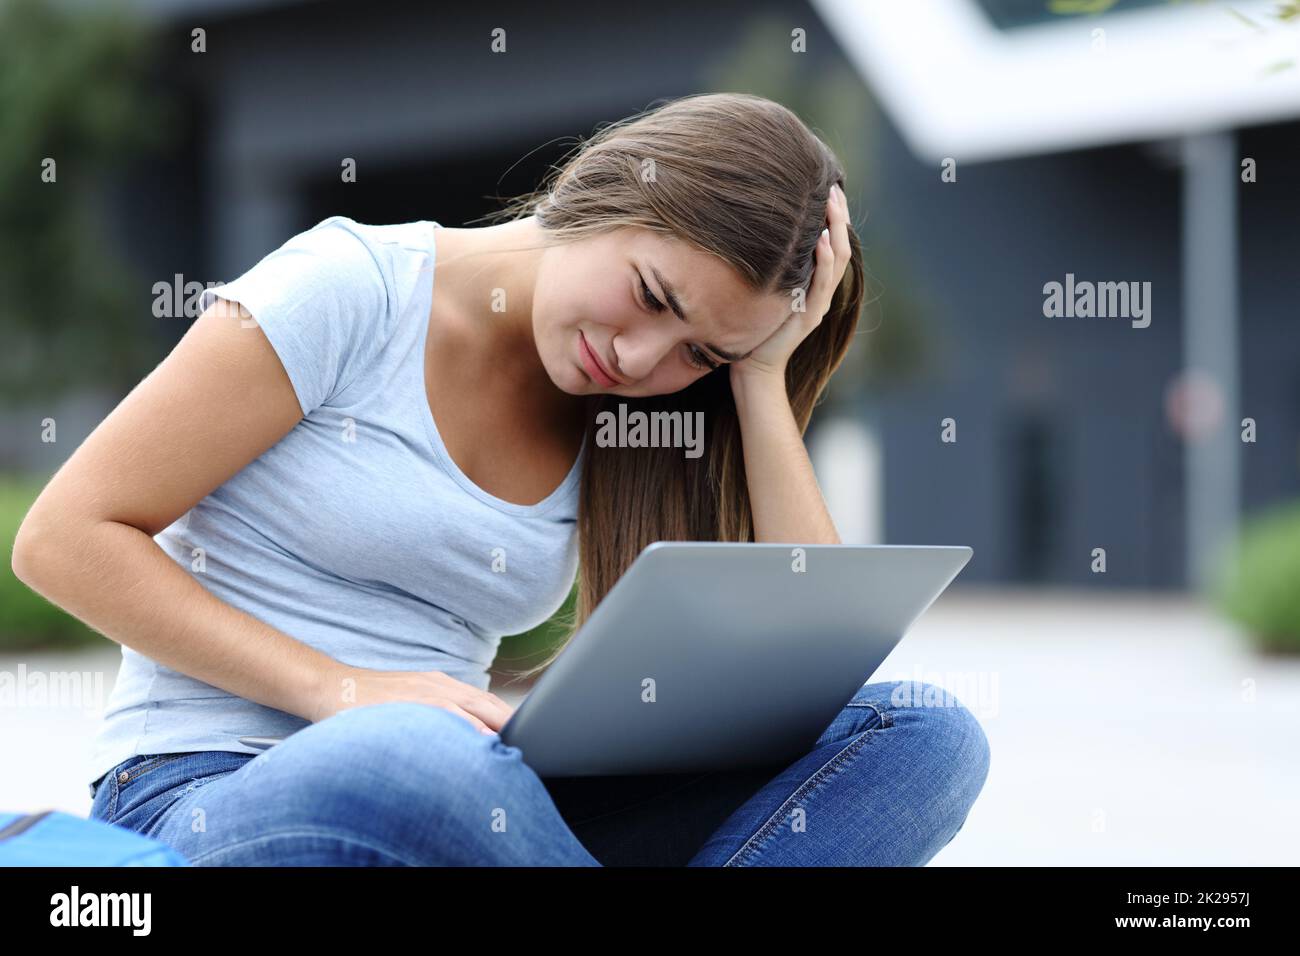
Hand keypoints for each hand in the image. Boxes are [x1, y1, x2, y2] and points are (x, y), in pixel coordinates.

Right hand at [311, 663, 515, 733]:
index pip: (489, 703)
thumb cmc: (374, 700)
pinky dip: (462, 730)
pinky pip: (442, 717)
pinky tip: (474, 744)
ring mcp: (425, 694)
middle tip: (532, 744)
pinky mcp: (408, 704)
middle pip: (488, 706)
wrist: (332, 686)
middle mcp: (440, 687)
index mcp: (445, 686)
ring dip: (492, 731)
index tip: (529, 735)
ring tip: (511, 750)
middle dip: (511, 725)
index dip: (510, 720)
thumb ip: (442, 714)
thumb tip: (468, 735)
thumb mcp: (415, 700)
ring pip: (470, 712)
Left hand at [731, 182, 851, 382]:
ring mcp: (819, 303)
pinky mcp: (809, 315)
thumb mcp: (769, 288)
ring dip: (836, 230)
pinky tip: (820, 239)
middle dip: (839, 217)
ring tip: (832, 205)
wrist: (756, 366)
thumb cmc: (758, 326)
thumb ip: (776, 266)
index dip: (836, 218)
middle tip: (834, 188)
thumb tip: (764, 233)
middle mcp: (822, 292)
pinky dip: (822, 260)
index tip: (829, 189)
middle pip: (840, 247)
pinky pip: (820, 283)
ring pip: (836, 261)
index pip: (833, 244)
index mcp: (816, 284)